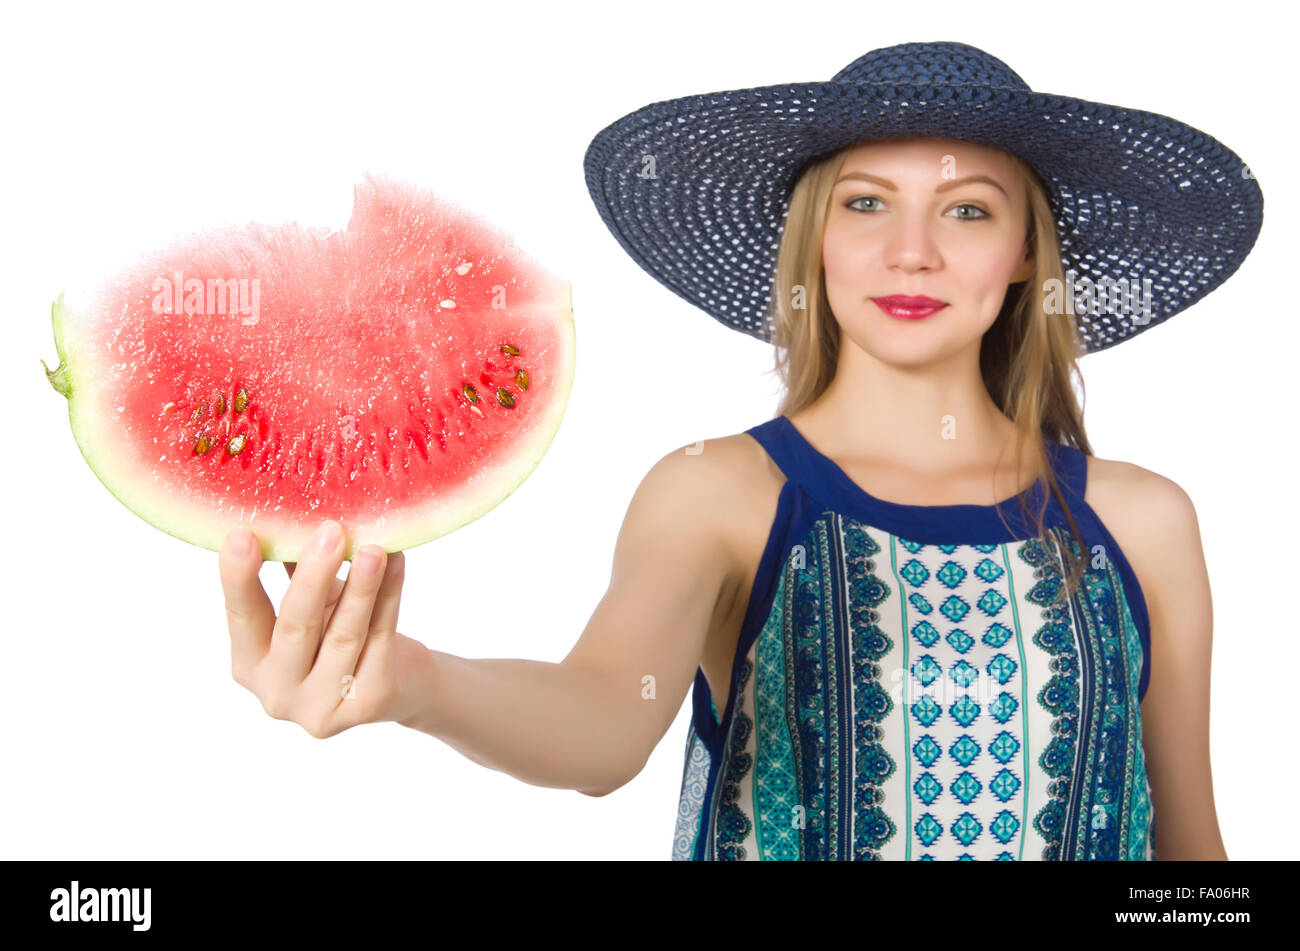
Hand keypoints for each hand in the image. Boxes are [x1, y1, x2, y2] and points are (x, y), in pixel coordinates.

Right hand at [219, 520, 428, 736]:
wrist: (400, 686)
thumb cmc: (342, 635)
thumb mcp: (314, 607)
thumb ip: (295, 573)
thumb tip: (292, 513)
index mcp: (250, 665)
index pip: (242, 617)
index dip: (240, 578)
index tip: (242, 535)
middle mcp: (277, 695)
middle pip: (296, 627)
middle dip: (314, 576)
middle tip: (330, 531)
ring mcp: (322, 708)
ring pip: (344, 635)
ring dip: (361, 586)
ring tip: (374, 548)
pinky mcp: (369, 705)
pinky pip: (380, 640)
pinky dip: (390, 597)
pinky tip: (397, 563)